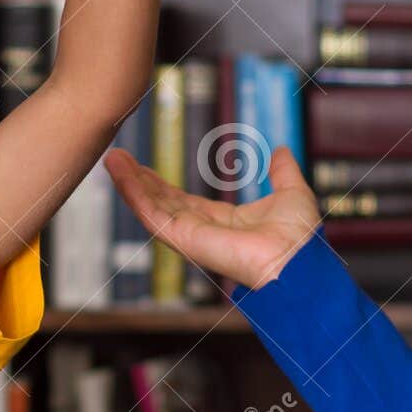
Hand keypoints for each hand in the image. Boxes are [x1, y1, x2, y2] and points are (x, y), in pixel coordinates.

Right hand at [104, 145, 319, 289]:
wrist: (295, 259)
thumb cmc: (298, 238)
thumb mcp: (290, 193)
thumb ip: (282, 172)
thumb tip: (282, 151)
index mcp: (222, 223)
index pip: (182, 202)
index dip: (162, 185)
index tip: (144, 168)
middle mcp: (201, 231)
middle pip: (161, 203)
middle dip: (139, 181)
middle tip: (119, 158)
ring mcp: (189, 237)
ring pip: (151, 208)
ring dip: (129, 183)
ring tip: (112, 159)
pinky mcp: (183, 239)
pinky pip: (152, 214)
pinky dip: (133, 193)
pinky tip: (120, 174)